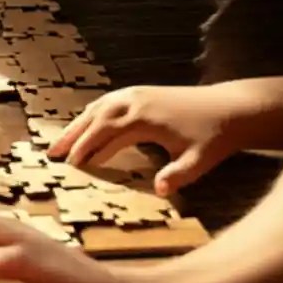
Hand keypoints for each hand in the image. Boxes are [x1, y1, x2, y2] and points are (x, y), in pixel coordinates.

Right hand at [49, 85, 238, 194]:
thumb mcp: (198, 161)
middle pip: (93, 119)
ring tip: (58, 142)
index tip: (71, 166)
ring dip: (76, 125)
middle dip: (71, 137)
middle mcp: (133, 102)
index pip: (105, 135)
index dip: (86, 150)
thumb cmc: (214, 136)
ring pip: (96, 108)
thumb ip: (177, 176)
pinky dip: (90, 114)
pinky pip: (106, 102)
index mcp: (143, 118)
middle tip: (51, 154)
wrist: (231, 108)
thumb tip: (160, 191)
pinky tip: (83, 124)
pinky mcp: (138, 92)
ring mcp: (134, 94)